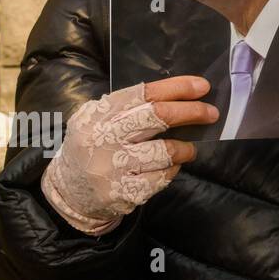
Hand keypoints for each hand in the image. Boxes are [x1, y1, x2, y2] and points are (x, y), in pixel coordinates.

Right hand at [41, 76, 218, 235]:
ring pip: (166, 151)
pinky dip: (171, 170)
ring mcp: (112, 168)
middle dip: (192, 112)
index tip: (202, 87)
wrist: (67, 190)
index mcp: (98, 114)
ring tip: (188, 149)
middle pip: (158, 117)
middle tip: (210, 113)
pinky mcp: (123, 193)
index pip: (144, 93)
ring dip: (185, 148)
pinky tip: (167, 168)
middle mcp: (103, 138)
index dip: (177, 88)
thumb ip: (132, 108)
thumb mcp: (100, 119)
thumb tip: (183, 97)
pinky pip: (162, 177)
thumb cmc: (94, 146)